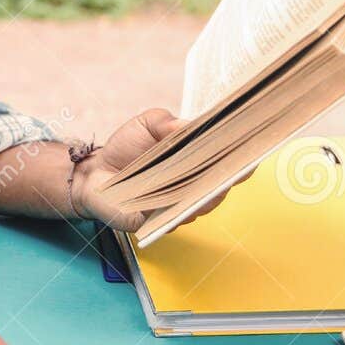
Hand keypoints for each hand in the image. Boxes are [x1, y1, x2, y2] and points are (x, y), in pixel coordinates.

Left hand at [69, 108, 239, 231]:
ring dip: (205, 192)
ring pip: (203, 204)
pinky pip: (176, 220)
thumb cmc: (126, 147)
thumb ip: (164, 120)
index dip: (243, 158)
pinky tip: (177, 199)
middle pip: (222, 186)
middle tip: (229, 162)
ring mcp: (179, 208)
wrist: (93, 173)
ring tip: (204, 177)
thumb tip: (185, 125)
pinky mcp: (159, 223)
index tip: (250, 148)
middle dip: (227, 174)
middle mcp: (194, 188)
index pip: (229, 163)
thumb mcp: (146, 124)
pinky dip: (179, 209)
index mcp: (197, 162)